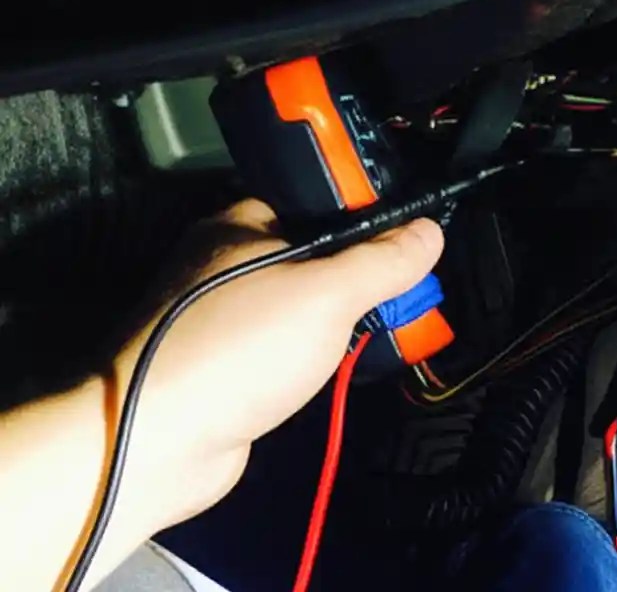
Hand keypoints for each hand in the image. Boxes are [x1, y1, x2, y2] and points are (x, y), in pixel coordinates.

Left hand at [112, 199, 443, 530]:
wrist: (159, 442)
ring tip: (388, 328)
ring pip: (298, 306)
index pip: (312, 200)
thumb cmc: (242, 348)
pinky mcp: (220, 368)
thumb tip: (431, 231)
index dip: (363, 215)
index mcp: (237, 225)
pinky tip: (340, 365)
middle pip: (310, 256)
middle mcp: (221, 266)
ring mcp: (217, 320)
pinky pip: (282, 347)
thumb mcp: (328, 295)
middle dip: (358, 275)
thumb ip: (382, 261)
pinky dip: (311, 355)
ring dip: (338, 320)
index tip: (410, 236)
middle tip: (407, 291)